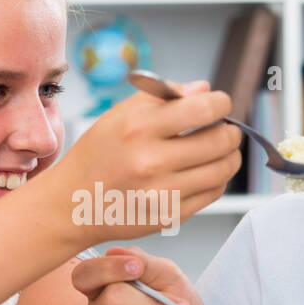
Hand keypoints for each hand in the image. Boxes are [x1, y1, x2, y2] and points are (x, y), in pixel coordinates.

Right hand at [41, 80, 241, 246]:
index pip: (203, 109)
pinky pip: (213, 193)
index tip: (220, 104)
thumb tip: (203, 89)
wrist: (72, 205)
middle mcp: (151, 162)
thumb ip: (161, 97)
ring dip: (230, 155)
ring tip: (221, 149)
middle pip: (220, 141)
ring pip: (223, 170)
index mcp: (138, 129)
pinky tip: (206, 171)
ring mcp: (162, 194)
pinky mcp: (170, 216)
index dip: (221, 103)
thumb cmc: (95, 156)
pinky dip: (218, 178)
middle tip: (225, 128)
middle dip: (230, 130)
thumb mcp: (117, 116)